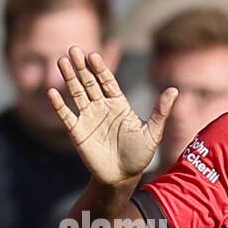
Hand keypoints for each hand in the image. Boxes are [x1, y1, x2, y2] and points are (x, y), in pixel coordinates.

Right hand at [47, 46, 176, 185]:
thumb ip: (160, 111)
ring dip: (69, 78)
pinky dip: (59, 104)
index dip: (100, 68)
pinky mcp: (78, 132)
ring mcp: (89, 118)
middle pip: (89, 82)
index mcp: (119, 104)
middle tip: (73, 49)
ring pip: (77, 93)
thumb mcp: (153, 132)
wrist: (123, 177)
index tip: (93, 55)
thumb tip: (174, 89)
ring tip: (62, 61)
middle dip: (81, 66)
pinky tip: (52, 92)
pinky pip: (67, 115)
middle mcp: (102, 107)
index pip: (107, 80)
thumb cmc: (140, 155)